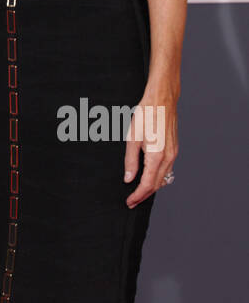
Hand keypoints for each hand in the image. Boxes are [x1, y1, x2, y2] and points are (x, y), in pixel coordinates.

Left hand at [123, 91, 177, 207]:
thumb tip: (129, 178)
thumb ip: (130, 161)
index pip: (147, 185)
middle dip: (144, 195)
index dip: (137, 196)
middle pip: (156, 185)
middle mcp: (168, 158)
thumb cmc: (146, 115)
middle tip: (132, 201)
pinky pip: (167, 170)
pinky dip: (158, 178)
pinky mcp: (174, 149)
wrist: (162, 100)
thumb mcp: (132, 138)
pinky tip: (149, 177)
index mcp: (156, 157)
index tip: (129, 202)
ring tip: (138, 192)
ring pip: (164, 179)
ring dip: (152, 188)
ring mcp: (173, 154)